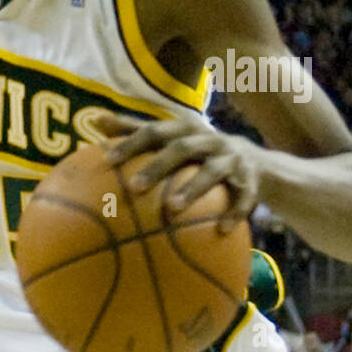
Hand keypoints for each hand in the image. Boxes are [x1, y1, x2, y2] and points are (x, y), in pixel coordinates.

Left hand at [95, 112, 259, 231]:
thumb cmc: (198, 152)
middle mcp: (208, 139)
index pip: (154, 131)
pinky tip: (220, 230)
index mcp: (184, 130)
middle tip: (134, 188)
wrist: (256, 163)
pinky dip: (233, 213)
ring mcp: (231, 158)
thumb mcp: (172, 139)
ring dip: (193, 189)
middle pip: (181, 148)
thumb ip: (136, 131)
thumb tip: (95, 120)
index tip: (107, 160)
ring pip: (212, 171)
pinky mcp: (251, 179)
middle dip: (158, 166)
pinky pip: (244, 198)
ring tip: (172, 209)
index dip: (131, 143)